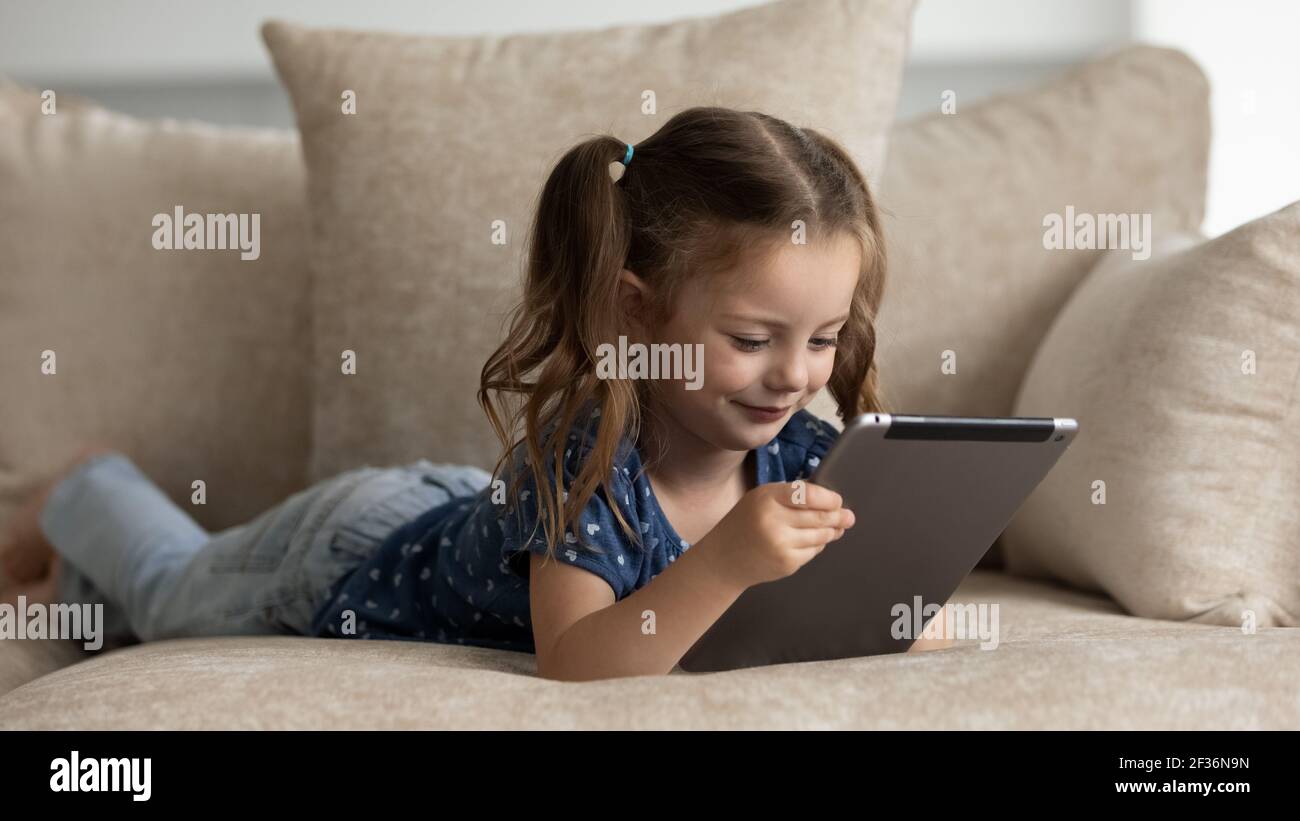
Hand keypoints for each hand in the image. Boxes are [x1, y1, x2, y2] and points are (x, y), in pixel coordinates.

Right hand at [696, 480, 854, 589]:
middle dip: (839, 517)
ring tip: (836, 528)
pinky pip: (813, 551)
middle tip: (849, 516)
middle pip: (820, 517)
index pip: (809, 495)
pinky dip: (816, 545)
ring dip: (832, 532)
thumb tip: (830, 500)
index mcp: (767, 498)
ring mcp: (781, 544)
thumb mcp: (762, 499)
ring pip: (821, 536)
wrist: (724, 558)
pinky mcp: (786, 563)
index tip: (837, 501)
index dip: (829, 498)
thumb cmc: (746, 523)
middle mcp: (774, 521)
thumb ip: (792, 495)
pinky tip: (811, 541)